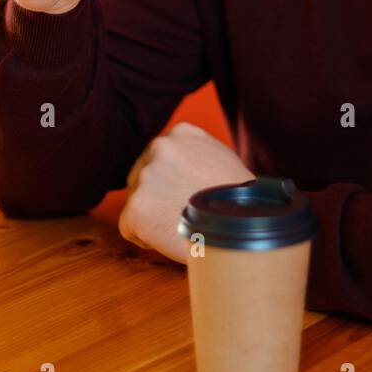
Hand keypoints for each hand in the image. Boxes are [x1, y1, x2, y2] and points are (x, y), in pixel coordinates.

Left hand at [118, 121, 253, 264]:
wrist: (242, 223)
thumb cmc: (240, 199)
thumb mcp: (222, 160)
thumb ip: (196, 156)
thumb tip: (185, 169)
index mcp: (182, 133)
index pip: (160, 157)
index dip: (170, 182)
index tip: (182, 195)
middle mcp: (160, 147)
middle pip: (142, 177)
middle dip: (156, 197)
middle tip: (180, 214)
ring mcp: (146, 176)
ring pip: (137, 202)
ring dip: (153, 216)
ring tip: (180, 227)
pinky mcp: (136, 207)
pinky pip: (129, 227)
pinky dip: (145, 237)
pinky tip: (170, 238)